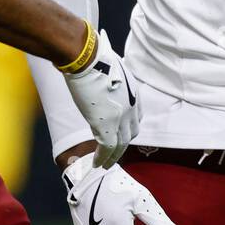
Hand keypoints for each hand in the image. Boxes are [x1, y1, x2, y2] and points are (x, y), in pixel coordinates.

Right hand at [60, 28, 139, 167]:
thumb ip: (110, 81)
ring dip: (113, 157)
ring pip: (120, 145)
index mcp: (134, 94)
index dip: (129, 127)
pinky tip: (98, 164)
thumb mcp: (112, 71)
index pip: (136, 117)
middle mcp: (131, 107)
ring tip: (105, 165)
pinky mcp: (106, 125)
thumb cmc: (95, 58)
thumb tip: (99, 81)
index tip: (121, 133)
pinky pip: (107, 148)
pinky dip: (103, 158)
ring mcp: (120, 118)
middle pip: (131, 133)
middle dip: (123, 144)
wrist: (88, 59)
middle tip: (114, 153)